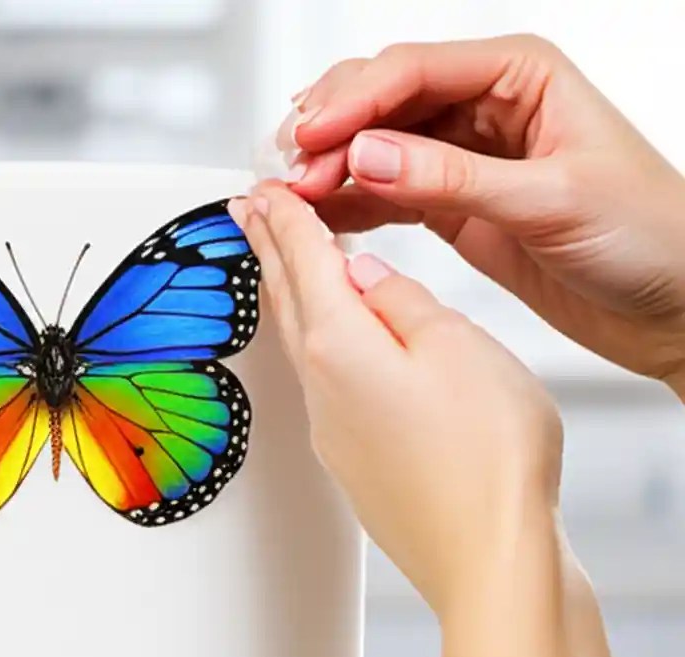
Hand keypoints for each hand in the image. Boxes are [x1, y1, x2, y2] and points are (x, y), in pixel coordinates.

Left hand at [227, 181, 561, 616]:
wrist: (489, 561)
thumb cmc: (485, 459)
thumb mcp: (459, 349)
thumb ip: (406, 303)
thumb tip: (366, 277)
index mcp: (340, 345)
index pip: (303, 260)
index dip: (286, 216)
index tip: (264, 187)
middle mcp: (321, 386)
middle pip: (286, 298)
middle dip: (266, 246)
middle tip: (246, 208)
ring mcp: (330, 428)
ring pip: (297, 340)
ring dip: (284, 292)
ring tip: (276, 261)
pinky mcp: (350, 459)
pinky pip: (320, 380)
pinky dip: (314, 341)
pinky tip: (331, 342)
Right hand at [278, 34, 684, 400]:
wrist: (676, 306)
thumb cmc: (651, 236)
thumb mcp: (550, 200)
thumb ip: (452, 177)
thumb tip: (367, 154)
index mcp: (520, 76)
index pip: (414, 69)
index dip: (354, 99)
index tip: (311, 135)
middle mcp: (487, 106)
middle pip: (383, 98)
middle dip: (331, 128)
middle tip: (292, 167)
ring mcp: (464, 156)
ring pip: (376, 144)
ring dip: (333, 166)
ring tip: (295, 194)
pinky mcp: (452, 203)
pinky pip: (386, 192)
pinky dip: (351, 202)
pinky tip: (322, 215)